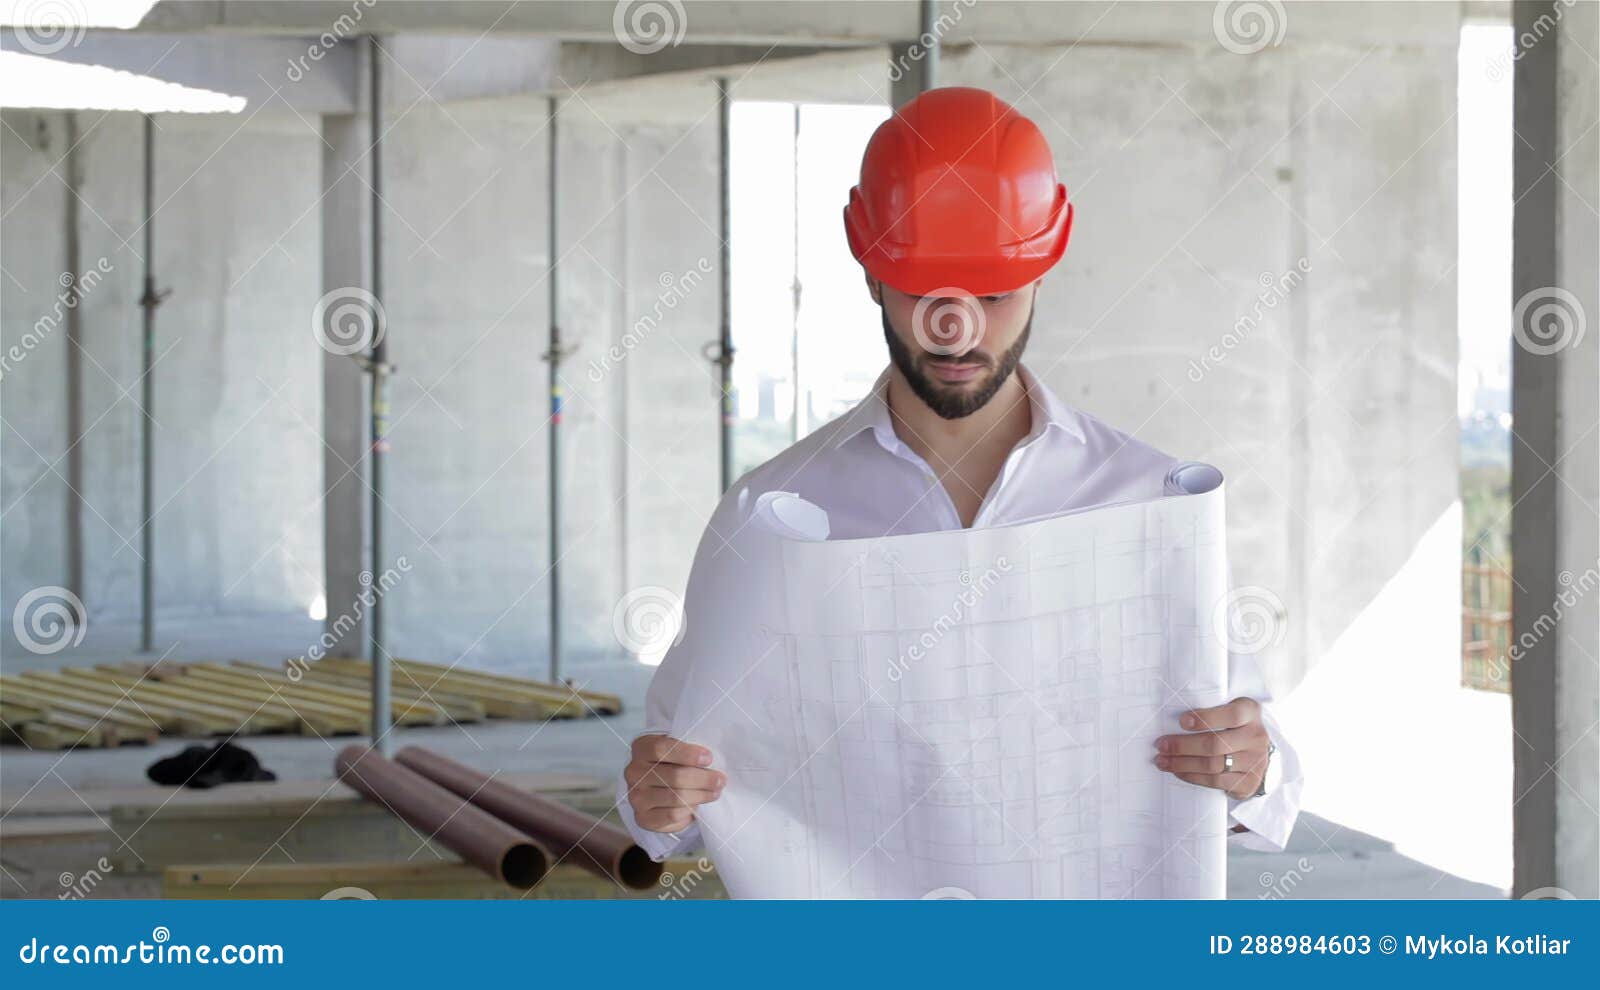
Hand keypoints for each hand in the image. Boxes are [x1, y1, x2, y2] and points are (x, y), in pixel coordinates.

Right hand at [623, 734, 724, 832]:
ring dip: (701, 795)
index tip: (709, 758)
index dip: (687, 754)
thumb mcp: (676, 748)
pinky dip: (688, 810)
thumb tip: (710, 758)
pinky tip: (698, 805)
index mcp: (641, 748)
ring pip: (676, 797)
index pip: (661, 748)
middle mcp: (634, 772)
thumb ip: (688, 748)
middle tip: (720, 779)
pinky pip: (672, 815)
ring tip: (715, 792)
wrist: (655, 789)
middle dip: (703, 778)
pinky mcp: (642, 817)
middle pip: (674, 775)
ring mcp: (636, 796)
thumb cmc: (672, 763)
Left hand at [1153, 697, 1269, 799]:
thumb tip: (1171, 715)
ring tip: (1162, 760)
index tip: (1182, 721)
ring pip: (1212, 765)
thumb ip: (1210, 708)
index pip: (1232, 715)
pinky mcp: (1248, 782)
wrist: (1259, 755)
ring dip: (1182, 763)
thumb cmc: (1234, 727)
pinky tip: (1178, 771)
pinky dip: (1192, 776)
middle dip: (1183, 745)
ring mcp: (1255, 762)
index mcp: (1251, 712)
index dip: (1205, 718)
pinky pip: (1215, 781)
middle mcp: (1256, 737)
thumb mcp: (1229, 709)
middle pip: (1215, 743)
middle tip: (1161, 745)